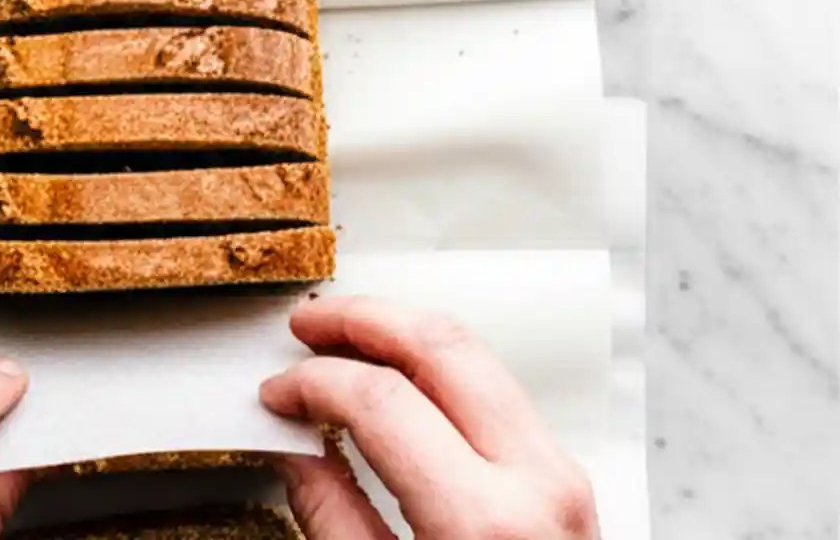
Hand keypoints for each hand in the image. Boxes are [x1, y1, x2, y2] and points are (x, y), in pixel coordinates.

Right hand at [262, 298, 598, 539]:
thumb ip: (334, 519)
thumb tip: (297, 451)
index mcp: (481, 523)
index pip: (381, 401)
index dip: (314, 384)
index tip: (277, 393)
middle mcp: (533, 482)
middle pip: (441, 347)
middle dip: (364, 320)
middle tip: (308, 324)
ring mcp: (558, 472)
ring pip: (476, 354)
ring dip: (403, 332)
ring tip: (345, 335)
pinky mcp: (562, 474)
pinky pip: (494, 388)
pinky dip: (437, 365)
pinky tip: (396, 373)